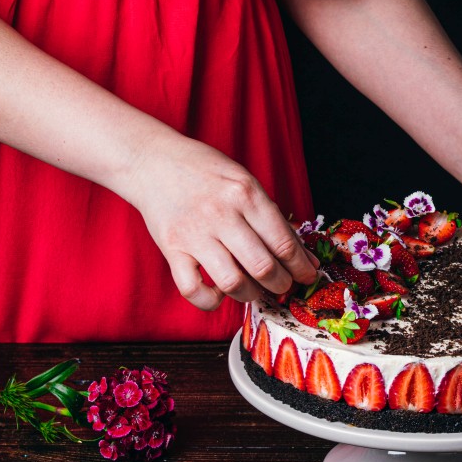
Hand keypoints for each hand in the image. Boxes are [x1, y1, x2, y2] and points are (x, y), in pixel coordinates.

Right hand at [120, 129, 319, 311]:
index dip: (301, 266)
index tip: (308, 276)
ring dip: (252, 294)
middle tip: (284, 285)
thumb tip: (301, 254)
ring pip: (233, 283)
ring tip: (255, 290)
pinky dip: (211, 300)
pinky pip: (193, 289)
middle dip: (282, 283)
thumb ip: (271, 216)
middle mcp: (221, 214)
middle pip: (263, 266)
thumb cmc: (205, 171)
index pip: (283, 242)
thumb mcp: (245, 182)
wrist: (154, 161)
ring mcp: (194, 234)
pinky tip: (220, 292)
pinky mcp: (172, 249)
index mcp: (245, 194)